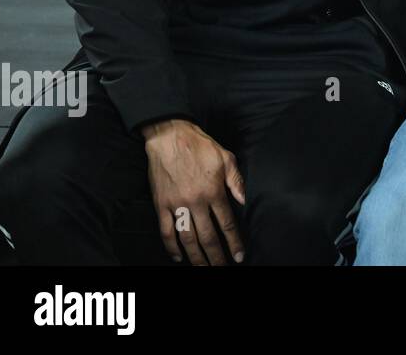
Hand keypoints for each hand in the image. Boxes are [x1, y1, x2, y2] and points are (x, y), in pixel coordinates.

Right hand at [142, 119, 245, 264]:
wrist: (170, 137)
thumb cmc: (200, 146)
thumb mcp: (226, 158)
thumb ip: (236, 181)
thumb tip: (244, 200)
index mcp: (213, 191)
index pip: (227, 223)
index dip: (234, 242)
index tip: (239, 255)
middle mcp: (195, 202)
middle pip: (208, 237)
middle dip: (217, 256)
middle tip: (222, 268)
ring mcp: (176, 205)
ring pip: (187, 239)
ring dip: (196, 257)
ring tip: (203, 268)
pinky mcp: (161, 205)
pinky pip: (165, 231)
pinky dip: (171, 247)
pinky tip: (178, 257)